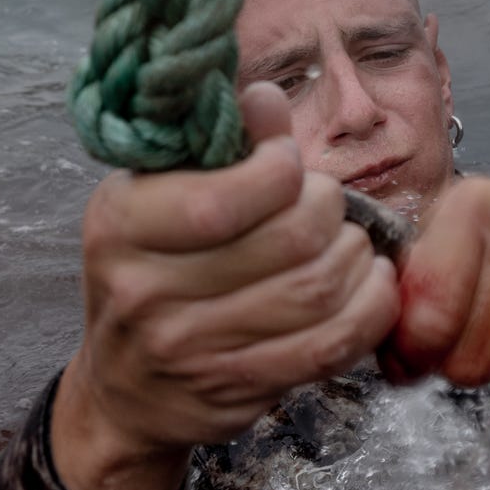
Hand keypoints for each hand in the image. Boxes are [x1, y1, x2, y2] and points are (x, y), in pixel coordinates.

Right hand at [52, 83, 399, 489]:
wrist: (124, 389)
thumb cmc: (150, 272)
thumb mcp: (159, 198)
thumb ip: (218, 146)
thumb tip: (266, 97)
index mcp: (120, 225)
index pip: (223, 197)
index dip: (280, 169)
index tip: (288, 164)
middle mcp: (146, 291)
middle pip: (286, 241)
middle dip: (327, 209)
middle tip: (326, 204)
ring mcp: (191, 350)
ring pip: (316, 291)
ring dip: (354, 256)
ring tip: (349, 242)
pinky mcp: (237, 391)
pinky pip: (330, 346)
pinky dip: (369, 308)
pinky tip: (369, 285)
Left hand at [385, 177, 489, 410]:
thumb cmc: (482, 254)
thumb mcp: (426, 265)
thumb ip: (402, 315)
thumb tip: (405, 369)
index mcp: (473, 205)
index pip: (432, 320)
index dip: (420, 356)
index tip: (426, 350)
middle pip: (483, 355)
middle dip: (472, 370)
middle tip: (479, 349)